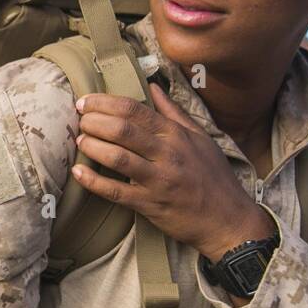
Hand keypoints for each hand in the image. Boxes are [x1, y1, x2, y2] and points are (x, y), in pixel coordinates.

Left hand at [71, 83, 274, 262]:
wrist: (229, 221)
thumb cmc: (214, 178)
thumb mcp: (200, 139)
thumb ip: (174, 113)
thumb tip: (153, 87)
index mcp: (176, 135)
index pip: (135, 110)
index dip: (106, 103)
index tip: (87, 101)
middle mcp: (167, 154)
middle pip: (122, 130)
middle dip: (94, 120)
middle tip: (79, 118)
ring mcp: (158, 180)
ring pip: (117, 157)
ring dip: (92, 146)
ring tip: (79, 140)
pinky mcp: (150, 205)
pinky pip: (116, 192)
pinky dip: (93, 181)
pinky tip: (77, 172)